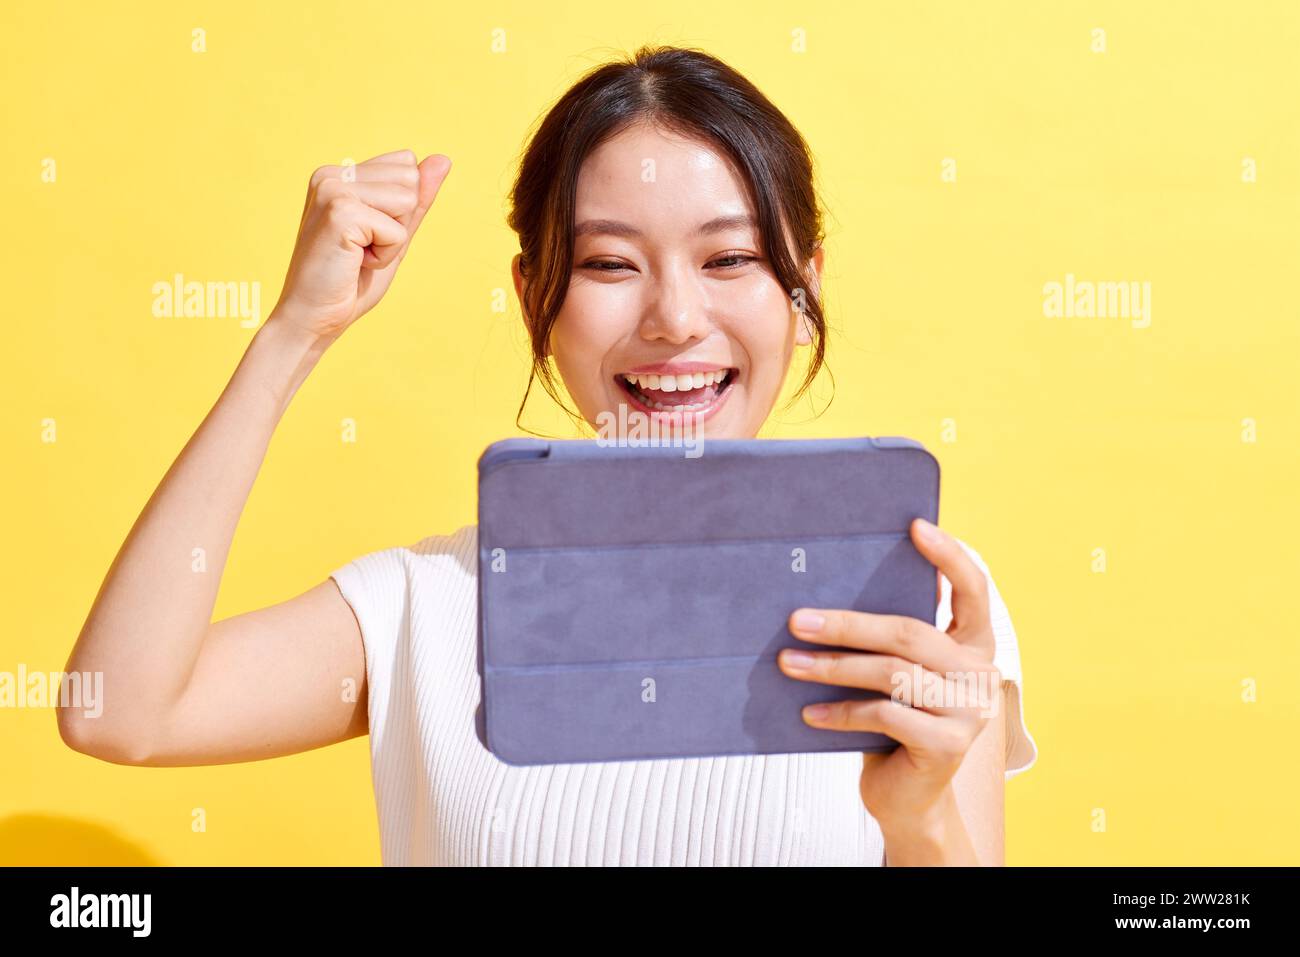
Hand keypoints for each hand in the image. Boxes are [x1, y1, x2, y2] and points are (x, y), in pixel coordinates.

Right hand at [270, 149, 451, 342]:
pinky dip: (385, 256)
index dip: (401, 210)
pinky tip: (354, 264)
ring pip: (407, 200)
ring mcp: (332, 189)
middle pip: (410, 179)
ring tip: (358, 255)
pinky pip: (397, 231)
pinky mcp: (340, 212)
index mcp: (340, 173)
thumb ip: (417, 198)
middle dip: (399, 223)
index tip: (368, 235)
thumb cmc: (350, 281)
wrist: (313, 318)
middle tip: (363, 249)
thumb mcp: (394, 234)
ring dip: (392, 241)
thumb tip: (444, 159)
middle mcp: (331, 173)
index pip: (407, 165)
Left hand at [777, 518, 1001, 830]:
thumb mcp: (898, 677)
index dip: (949, 556)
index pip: (973, 590)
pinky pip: (884, 716)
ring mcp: (969, 712)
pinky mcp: (947, 746)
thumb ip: (893, 638)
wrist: (909, 800)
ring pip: (891, 674)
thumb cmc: (894, 725)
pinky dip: (840, 713)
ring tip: (787, 663)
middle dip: (847, 624)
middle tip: (797, 620)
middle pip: (909, 633)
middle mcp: (980, 674)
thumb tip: (834, 587)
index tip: (915, 526)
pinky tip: (808, 714)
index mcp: (973, 646)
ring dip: (832, 667)